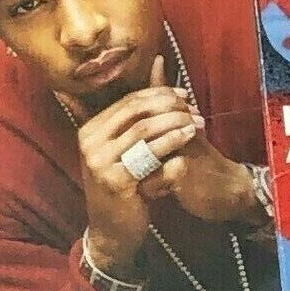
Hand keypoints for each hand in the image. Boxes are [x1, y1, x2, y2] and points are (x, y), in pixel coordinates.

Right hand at [70, 54, 198, 274]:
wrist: (112, 229)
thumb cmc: (125, 185)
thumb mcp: (127, 148)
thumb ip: (141, 113)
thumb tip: (158, 60)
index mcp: (91, 129)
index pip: (130, 101)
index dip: (161, 95)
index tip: (186, 95)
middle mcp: (90, 142)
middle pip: (137, 113)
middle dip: (171, 109)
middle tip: (197, 112)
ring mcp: (100, 162)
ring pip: (144, 134)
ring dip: (176, 128)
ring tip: (198, 127)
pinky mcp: (116, 182)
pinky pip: (149, 162)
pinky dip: (172, 155)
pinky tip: (189, 155)